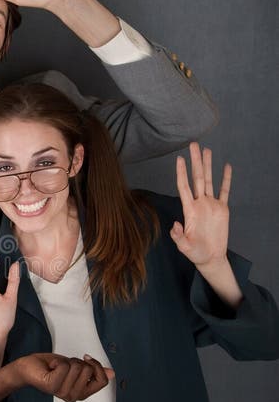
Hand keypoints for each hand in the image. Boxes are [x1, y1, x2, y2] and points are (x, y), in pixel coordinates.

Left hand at [13, 353, 113, 401]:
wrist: (29, 367)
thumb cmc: (51, 367)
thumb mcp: (76, 368)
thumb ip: (93, 372)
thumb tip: (111, 373)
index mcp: (82, 393)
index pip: (102, 381)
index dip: (97, 366)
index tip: (86, 358)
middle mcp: (74, 396)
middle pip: (90, 371)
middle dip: (78, 362)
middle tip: (64, 366)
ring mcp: (63, 393)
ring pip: (77, 367)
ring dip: (67, 361)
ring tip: (56, 367)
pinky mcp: (52, 386)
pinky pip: (64, 366)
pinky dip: (57, 362)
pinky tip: (50, 368)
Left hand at [171, 142, 230, 268]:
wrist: (210, 257)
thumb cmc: (196, 253)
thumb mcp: (184, 247)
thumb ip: (178, 237)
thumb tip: (175, 225)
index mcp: (189, 210)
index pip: (184, 187)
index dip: (182, 173)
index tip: (179, 159)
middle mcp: (199, 204)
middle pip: (196, 178)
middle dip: (195, 161)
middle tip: (193, 144)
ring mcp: (211, 205)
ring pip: (209, 180)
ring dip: (207, 165)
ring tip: (207, 150)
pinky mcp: (222, 209)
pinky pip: (224, 191)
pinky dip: (226, 179)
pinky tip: (226, 167)